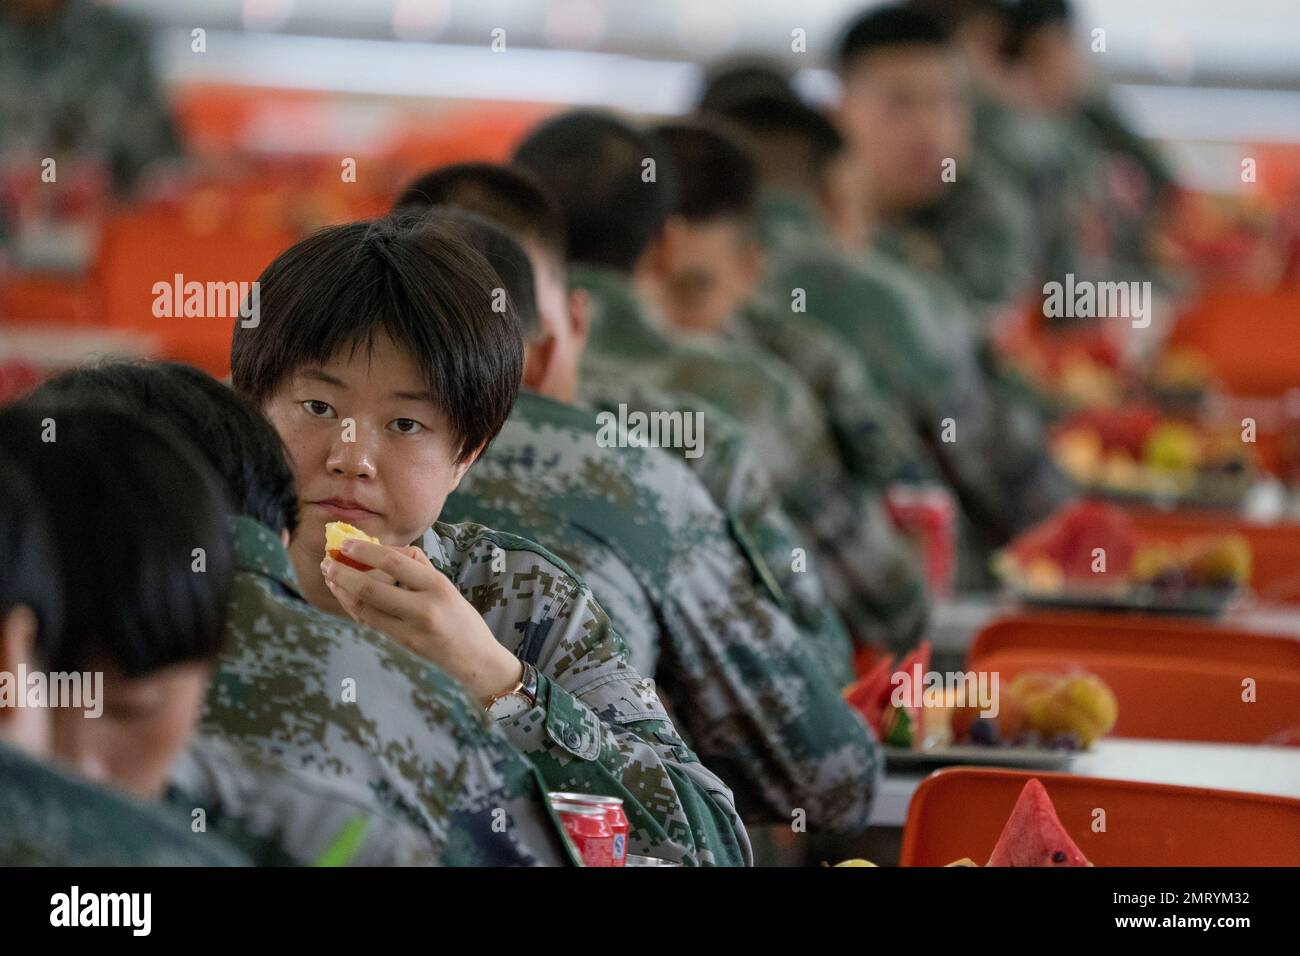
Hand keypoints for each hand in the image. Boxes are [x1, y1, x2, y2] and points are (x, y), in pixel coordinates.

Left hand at [321, 538, 523, 704]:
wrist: (475, 658)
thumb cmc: (461, 617)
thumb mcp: (446, 585)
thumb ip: (417, 567)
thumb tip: (383, 549)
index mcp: (438, 586)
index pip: (395, 562)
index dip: (366, 551)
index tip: (347, 543)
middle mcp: (423, 607)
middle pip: (372, 588)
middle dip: (344, 573)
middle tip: (327, 562)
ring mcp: (410, 629)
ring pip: (365, 607)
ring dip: (342, 591)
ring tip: (330, 576)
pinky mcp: (402, 643)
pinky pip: (370, 621)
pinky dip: (353, 607)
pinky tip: (344, 595)